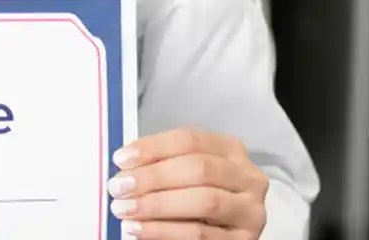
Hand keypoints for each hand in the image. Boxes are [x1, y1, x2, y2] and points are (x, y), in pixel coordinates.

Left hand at [107, 128, 268, 238]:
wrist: (214, 236)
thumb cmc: (195, 200)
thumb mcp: (184, 176)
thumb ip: (162, 165)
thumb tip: (125, 165)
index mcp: (230, 151)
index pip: (190, 139)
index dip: (153, 147)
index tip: (122, 159)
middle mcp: (247, 177)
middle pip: (198, 168)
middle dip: (153, 177)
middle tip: (119, 187)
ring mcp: (250, 211)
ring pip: (204, 201)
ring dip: (157, 205)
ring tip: (125, 210)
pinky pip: (201, 235)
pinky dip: (164, 232)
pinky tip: (139, 230)